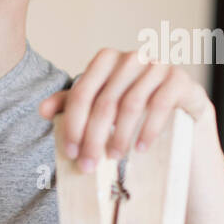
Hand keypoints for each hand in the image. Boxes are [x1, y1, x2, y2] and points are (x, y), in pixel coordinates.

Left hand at [38, 48, 211, 171]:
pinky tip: (140, 149)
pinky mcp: (181, 80)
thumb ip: (72, 105)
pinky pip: (160, 104)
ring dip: (119, 136)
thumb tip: (41, 109)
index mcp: (107, 59)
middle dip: (93, 138)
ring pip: (131, 104)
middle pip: (105, 102)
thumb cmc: (133, 114)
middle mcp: (133, 57)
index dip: (73, 124)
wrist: (182, 121)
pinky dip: (147, 129)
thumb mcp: (100, 109)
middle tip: (88, 166)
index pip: (83, 92)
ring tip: (114, 159)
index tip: (71, 152)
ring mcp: (159, 66)